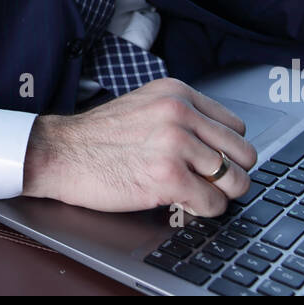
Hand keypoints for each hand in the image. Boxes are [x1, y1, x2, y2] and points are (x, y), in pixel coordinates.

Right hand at [22, 78, 256, 217]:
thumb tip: (217, 142)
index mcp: (177, 93)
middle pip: (243, 152)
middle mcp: (180, 113)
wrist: (60, 152)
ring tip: (199, 195)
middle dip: (232, 173)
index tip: (216, 162)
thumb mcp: (145, 106)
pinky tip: (185, 204)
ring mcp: (175, 144)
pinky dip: (204, 210)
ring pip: (234, 180)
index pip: (235, 126)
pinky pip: (213, 202)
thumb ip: (181, 116)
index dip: (228, 150)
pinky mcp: (168, 176)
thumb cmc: (98, 136)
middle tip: (213, 184)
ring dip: (220, 195)